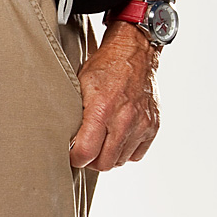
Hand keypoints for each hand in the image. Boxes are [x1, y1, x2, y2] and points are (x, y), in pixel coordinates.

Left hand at [70, 22, 160, 170]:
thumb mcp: (79, 86)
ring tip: (100, 143)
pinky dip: (125, 152)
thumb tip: (63, 138)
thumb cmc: (103, 68)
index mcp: (102, 108)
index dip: (75, 158)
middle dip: (90, 162)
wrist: (134, 52)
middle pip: (104, 163)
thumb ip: (73, 114)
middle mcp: (124, 119)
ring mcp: (141, 124)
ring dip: (108, 157)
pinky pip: (137, 155)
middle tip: (84, 151)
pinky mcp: (153, 126)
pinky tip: (117, 139)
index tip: (71, 154)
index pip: (86, 152)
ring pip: (120, 161)